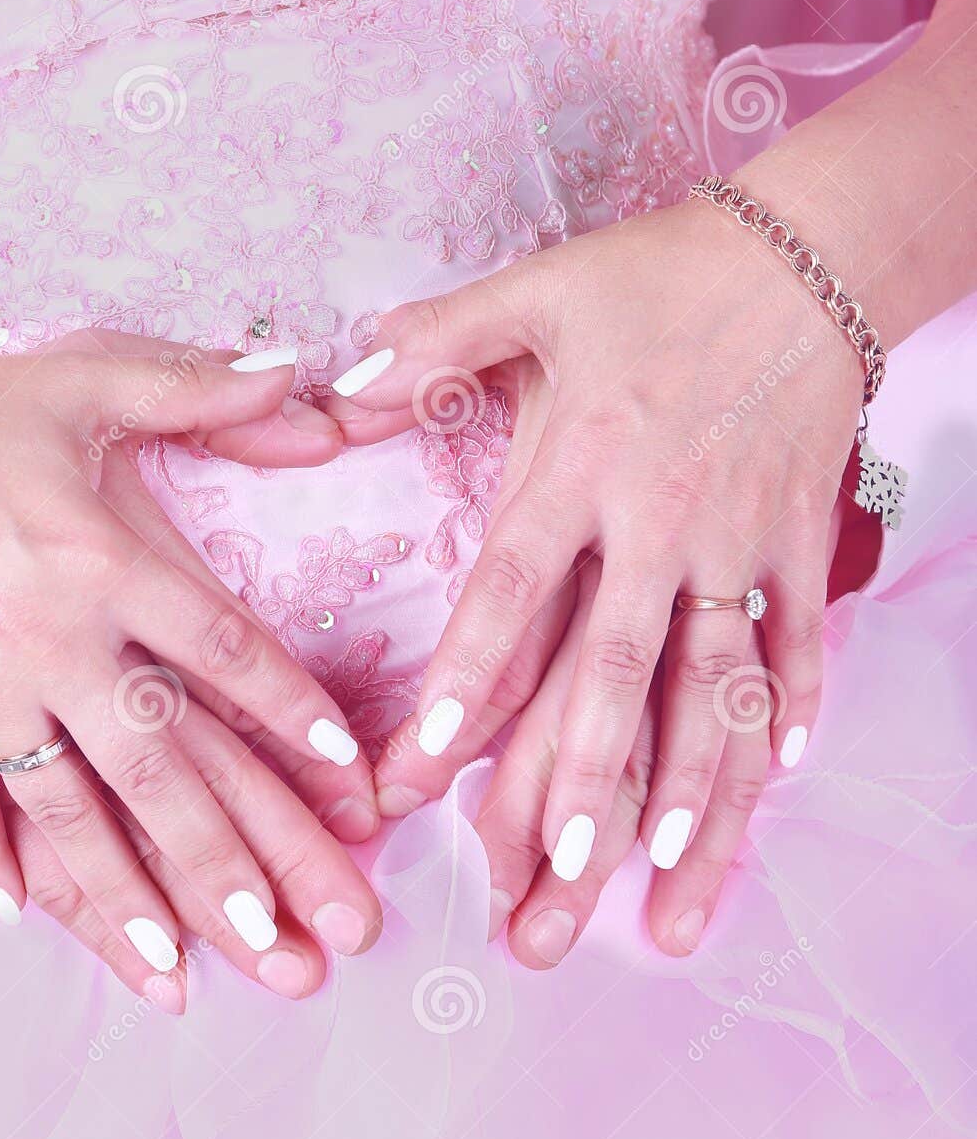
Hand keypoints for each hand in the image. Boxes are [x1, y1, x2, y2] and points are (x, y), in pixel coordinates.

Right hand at [0, 332, 380, 1006]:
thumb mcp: (78, 376)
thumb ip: (196, 384)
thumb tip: (305, 376)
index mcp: (102, 561)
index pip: (223, 650)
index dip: (294, 712)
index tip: (352, 780)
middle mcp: (50, 641)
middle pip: (159, 764)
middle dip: (227, 856)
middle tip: (287, 941)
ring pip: (68, 811)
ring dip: (125, 896)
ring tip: (178, 973)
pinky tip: (17, 917)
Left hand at [331, 198, 864, 941]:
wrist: (808, 248)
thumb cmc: (655, 274)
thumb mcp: (534, 289)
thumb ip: (431, 342)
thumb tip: (330, 388)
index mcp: (577, 467)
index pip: (511, 595)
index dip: (466, 687)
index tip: (422, 774)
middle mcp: (658, 523)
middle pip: (616, 675)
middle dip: (581, 788)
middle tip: (549, 890)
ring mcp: (739, 540)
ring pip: (715, 687)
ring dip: (692, 792)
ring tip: (666, 883)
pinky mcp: (801, 541)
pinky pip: (797, 642)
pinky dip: (791, 712)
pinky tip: (775, 786)